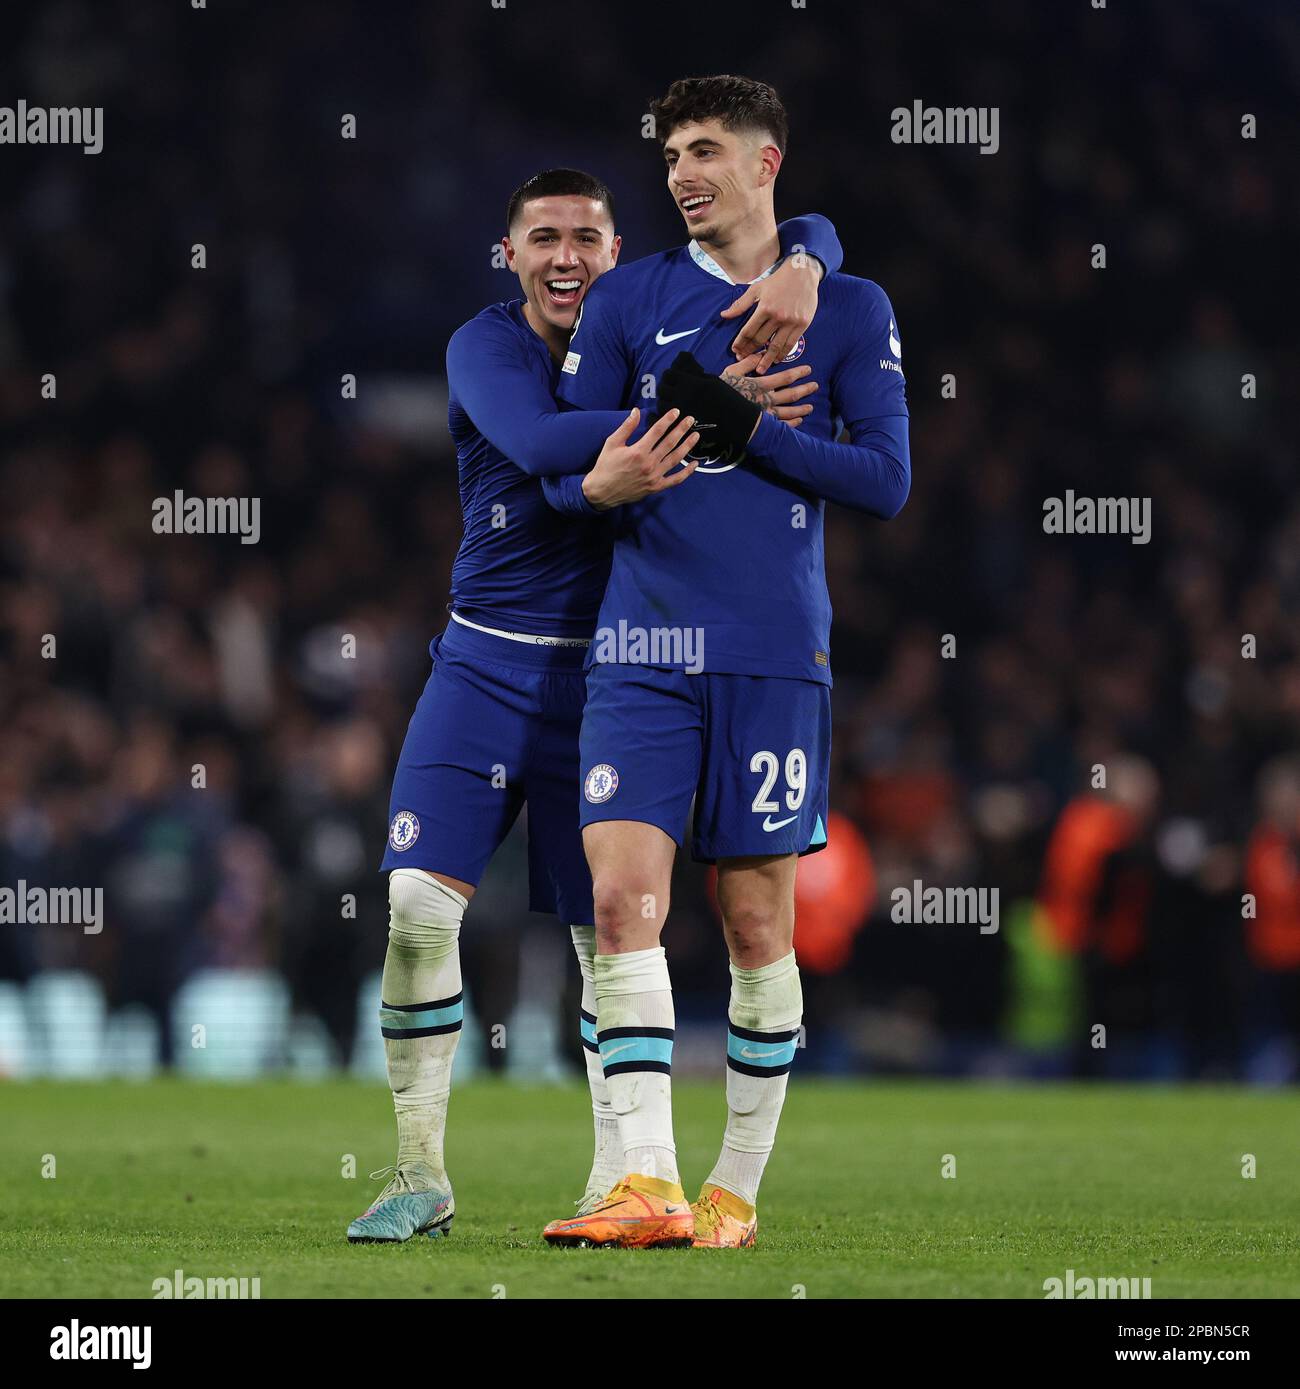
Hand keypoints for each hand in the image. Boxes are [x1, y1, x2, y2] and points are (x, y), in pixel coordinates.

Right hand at [581, 407, 699, 509]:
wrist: (602, 492)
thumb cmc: (606, 466)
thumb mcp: (612, 443)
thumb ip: (626, 427)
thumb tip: (636, 411)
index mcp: (638, 451)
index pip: (657, 431)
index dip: (668, 420)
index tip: (676, 412)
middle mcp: (649, 463)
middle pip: (670, 442)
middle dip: (681, 429)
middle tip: (691, 420)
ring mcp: (654, 476)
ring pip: (675, 458)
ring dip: (687, 446)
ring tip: (695, 436)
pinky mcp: (656, 487)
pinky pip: (675, 480)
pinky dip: (686, 472)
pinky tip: (695, 464)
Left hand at [656, 352, 760, 460]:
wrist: (738, 421)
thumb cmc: (728, 398)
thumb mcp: (712, 381)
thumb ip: (694, 376)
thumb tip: (681, 371)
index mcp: (690, 383)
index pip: (668, 375)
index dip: (670, 376)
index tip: (673, 379)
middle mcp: (683, 396)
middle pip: (662, 390)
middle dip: (665, 389)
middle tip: (670, 391)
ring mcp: (682, 413)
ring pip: (661, 405)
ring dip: (664, 403)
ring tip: (671, 404)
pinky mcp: (683, 426)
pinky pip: (667, 421)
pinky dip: (665, 418)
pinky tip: (669, 417)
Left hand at [719, 250, 821, 371]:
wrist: (802, 273)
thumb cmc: (777, 281)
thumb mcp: (756, 289)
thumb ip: (740, 304)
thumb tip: (724, 315)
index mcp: (764, 307)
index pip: (749, 331)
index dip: (740, 342)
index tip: (735, 350)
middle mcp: (778, 316)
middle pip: (761, 340)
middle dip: (750, 352)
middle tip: (743, 360)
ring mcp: (791, 321)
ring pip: (776, 346)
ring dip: (766, 359)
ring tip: (760, 369)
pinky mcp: (802, 324)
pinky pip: (791, 343)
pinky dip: (783, 353)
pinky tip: (777, 359)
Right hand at [722, 352, 818, 429]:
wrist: (712, 408)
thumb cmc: (721, 388)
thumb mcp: (733, 370)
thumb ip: (749, 362)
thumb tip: (762, 353)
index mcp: (761, 384)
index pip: (785, 377)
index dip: (799, 373)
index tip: (809, 369)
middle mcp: (766, 399)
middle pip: (791, 395)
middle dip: (805, 390)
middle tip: (815, 386)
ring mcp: (765, 414)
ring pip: (788, 411)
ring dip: (801, 409)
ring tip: (810, 408)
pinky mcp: (761, 425)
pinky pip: (779, 426)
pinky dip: (790, 424)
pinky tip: (798, 421)